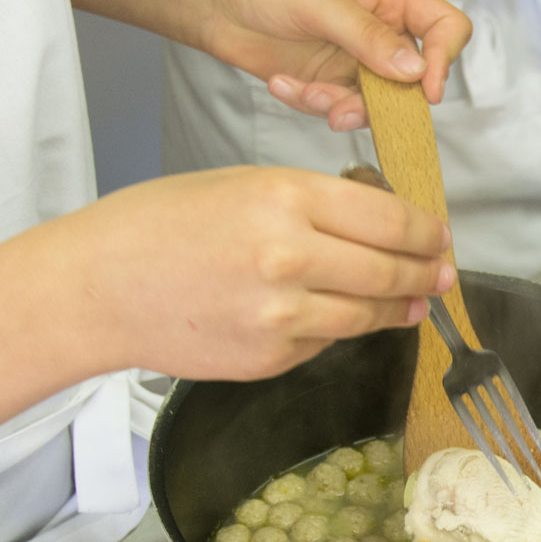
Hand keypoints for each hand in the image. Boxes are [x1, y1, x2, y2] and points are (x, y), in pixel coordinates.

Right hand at [30, 167, 454, 380]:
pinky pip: (326, 342)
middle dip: (427, 273)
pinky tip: (337, 317)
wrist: (97, 287)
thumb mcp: (242, 185)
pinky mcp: (270, 357)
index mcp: (285, 197)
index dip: (427, 232)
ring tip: (415, 302)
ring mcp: (282, 315)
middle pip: (392, 270)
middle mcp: (291, 256)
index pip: (391, 220)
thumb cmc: (160, 225)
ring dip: (400, 308)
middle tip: (442, 273)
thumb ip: (313, 204)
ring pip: (369, 314)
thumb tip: (381, 226)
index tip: (440, 236)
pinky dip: (339, 330)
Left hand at [196, 0, 472, 130]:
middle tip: (343, 109)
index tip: (424, 90)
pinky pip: (338, 109)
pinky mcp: (328, 83)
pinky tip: (282, 85)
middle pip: (413, 80)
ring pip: (375, 104)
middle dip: (381, 101)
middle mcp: (380, 31)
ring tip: (306, 93)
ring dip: (340, 108)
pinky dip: (312, 104)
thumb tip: (415, 70)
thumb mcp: (319, 3)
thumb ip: (369, 37)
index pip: (445, 28)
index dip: (442, 59)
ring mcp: (354, 60)